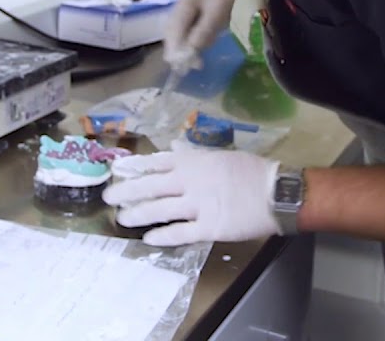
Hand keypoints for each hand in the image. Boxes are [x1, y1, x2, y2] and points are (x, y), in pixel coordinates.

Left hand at [103, 148, 279, 245]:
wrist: (276, 192)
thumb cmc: (251, 171)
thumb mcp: (220, 155)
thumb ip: (193, 154)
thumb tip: (172, 145)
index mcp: (193, 161)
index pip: (156, 162)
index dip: (135, 168)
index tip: (118, 171)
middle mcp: (190, 181)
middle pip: (149, 186)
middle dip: (126, 192)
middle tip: (109, 198)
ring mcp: (197, 205)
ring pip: (159, 209)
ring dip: (138, 214)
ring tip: (123, 219)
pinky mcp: (208, 227)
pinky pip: (179, 233)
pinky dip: (162, 235)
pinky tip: (149, 238)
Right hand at [162, 0, 243, 70]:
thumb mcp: (219, 14)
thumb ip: (204, 31)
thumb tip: (190, 50)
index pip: (175, 25)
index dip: (175, 45)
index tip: (180, 62)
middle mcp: (180, 4)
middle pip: (172, 30)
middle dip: (177, 49)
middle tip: (185, 67)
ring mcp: (182, 10)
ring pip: (176, 34)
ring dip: (183, 49)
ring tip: (195, 63)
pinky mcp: (188, 17)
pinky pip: (183, 34)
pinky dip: (189, 45)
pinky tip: (196, 53)